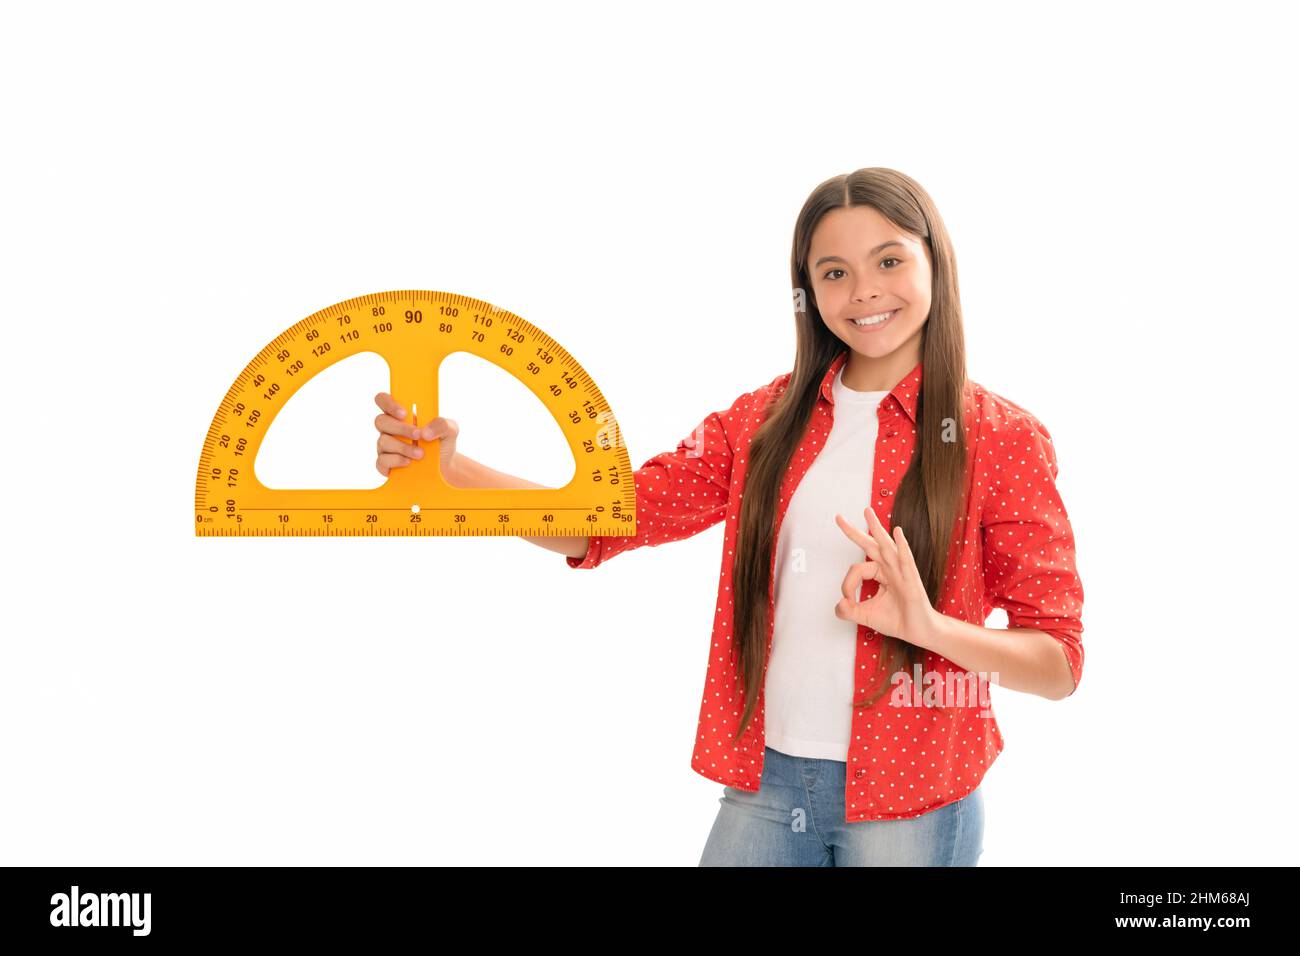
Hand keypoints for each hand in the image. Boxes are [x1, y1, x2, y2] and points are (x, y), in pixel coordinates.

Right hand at [373, 392, 459, 478]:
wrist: (445, 466)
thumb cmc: (442, 442)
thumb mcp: (450, 430)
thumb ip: (442, 424)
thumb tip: (425, 433)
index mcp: (400, 413)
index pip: (383, 400)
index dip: (389, 403)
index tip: (404, 413)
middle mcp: (389, 428)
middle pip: (381, 421)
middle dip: (401, 429)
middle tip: (418, 435)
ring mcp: (385, 446)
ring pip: (383, 442)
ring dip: (403, 447)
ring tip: (421, 454)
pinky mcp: (385, 463)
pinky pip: (382, 461)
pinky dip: (396, 461)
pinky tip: (409, 462)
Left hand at [833, 504, 938, 648]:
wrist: (919, 631)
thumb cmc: (898, 619)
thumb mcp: (867, 616)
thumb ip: (849, 611)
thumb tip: (839, 604)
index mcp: (880, 573)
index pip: (857, 569)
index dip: (847, 584)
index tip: (847, 600)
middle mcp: (890, 568)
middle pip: (870, 545)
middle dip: (854, 531)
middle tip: (838, 517)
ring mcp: (901, 572)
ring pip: (886, 546)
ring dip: (876, 528)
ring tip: (867, 512)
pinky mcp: (911, 579)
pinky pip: (906, 559)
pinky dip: (902, 545)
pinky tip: (898, 532)